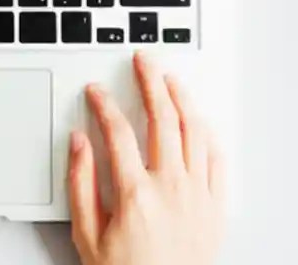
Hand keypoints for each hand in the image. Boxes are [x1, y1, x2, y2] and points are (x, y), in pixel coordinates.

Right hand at [68, 52, 224, 264]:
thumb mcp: (88, 235)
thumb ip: (81, 183)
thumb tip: (79, 143)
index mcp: (136, 194)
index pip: (118, 131)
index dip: (103, 104)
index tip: (96, 91)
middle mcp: (172, 188)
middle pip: (164, 117)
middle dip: (150, 81)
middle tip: (143, 61)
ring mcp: (199, 196)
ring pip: (196, 130)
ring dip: (183, 98)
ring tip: (171, 80)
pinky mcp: (217, 207)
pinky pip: (218, 159)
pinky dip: (208, 134)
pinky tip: (199, 122)